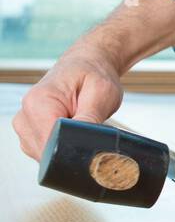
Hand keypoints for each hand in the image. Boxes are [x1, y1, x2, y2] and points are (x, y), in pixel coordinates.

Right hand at [13, 46, 124, 160]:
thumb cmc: (93, 75)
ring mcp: (25, 127)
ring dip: (66, 148)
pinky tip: (71, 131)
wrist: (86, 65)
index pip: (50, 143)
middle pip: (46, 153)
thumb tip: (84, 145)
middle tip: (88, 129)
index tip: (89, 141)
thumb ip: (89, 120)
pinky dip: (60, 147)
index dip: (73, 149)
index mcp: (38, 102)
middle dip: (70, 149)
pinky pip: (45, 153)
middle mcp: (25, 116)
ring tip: (79, 125)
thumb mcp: (101, 93)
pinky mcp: (30, 135)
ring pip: (45, 156)